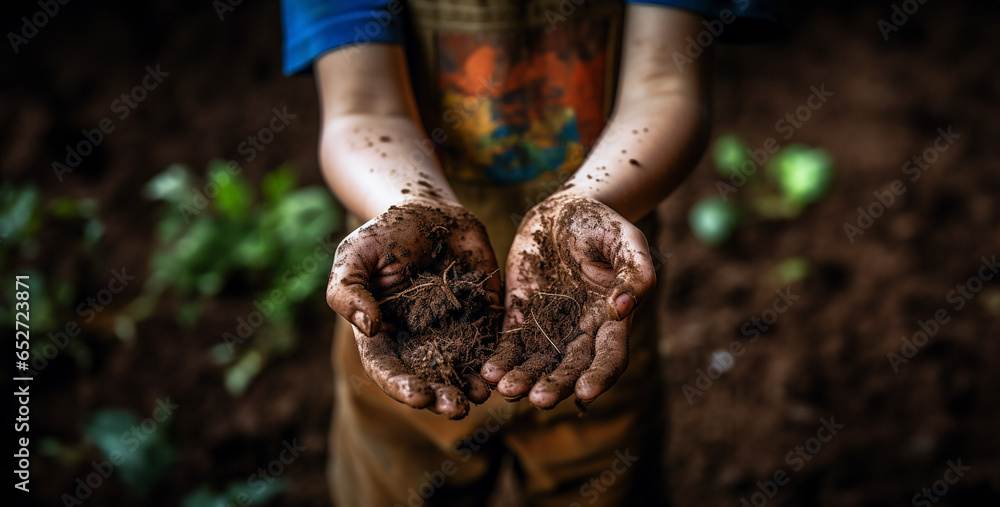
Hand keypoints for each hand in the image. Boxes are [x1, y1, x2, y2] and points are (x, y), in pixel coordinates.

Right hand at [327, 197, 500, 418]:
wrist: (432, 211)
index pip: (388, 370)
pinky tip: (502, 371)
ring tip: (480, 395)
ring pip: (461, 370)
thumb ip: (348, 291)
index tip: (417, 395)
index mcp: (382, 334)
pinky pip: (490, 345)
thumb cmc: (385, 233)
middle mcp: (416, 342)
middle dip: (441, 397)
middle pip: (427, 379)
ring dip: (469, 387)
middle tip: (456, 407)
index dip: (401, 386)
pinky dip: (495, 361)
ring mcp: (450, 333)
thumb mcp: (354, 255)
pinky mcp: (481, 319)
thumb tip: (369, 327)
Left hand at [482, 194, 655, 408]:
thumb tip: (621, 310)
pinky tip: (487, 372)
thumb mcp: (626, 240)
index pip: (609, 358)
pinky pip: (509, 343)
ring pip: (536, 362)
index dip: (599, 377)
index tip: (585, 392)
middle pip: (568, 368)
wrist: (562, 210)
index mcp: (611, 320)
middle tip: (538, 399)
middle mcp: (580, 332)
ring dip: (523, 378)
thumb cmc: (601, 223)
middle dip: (555, 385)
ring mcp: (548, 326)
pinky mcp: (519, 315)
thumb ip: (635, 273)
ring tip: (507, 389)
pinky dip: (499, 359)